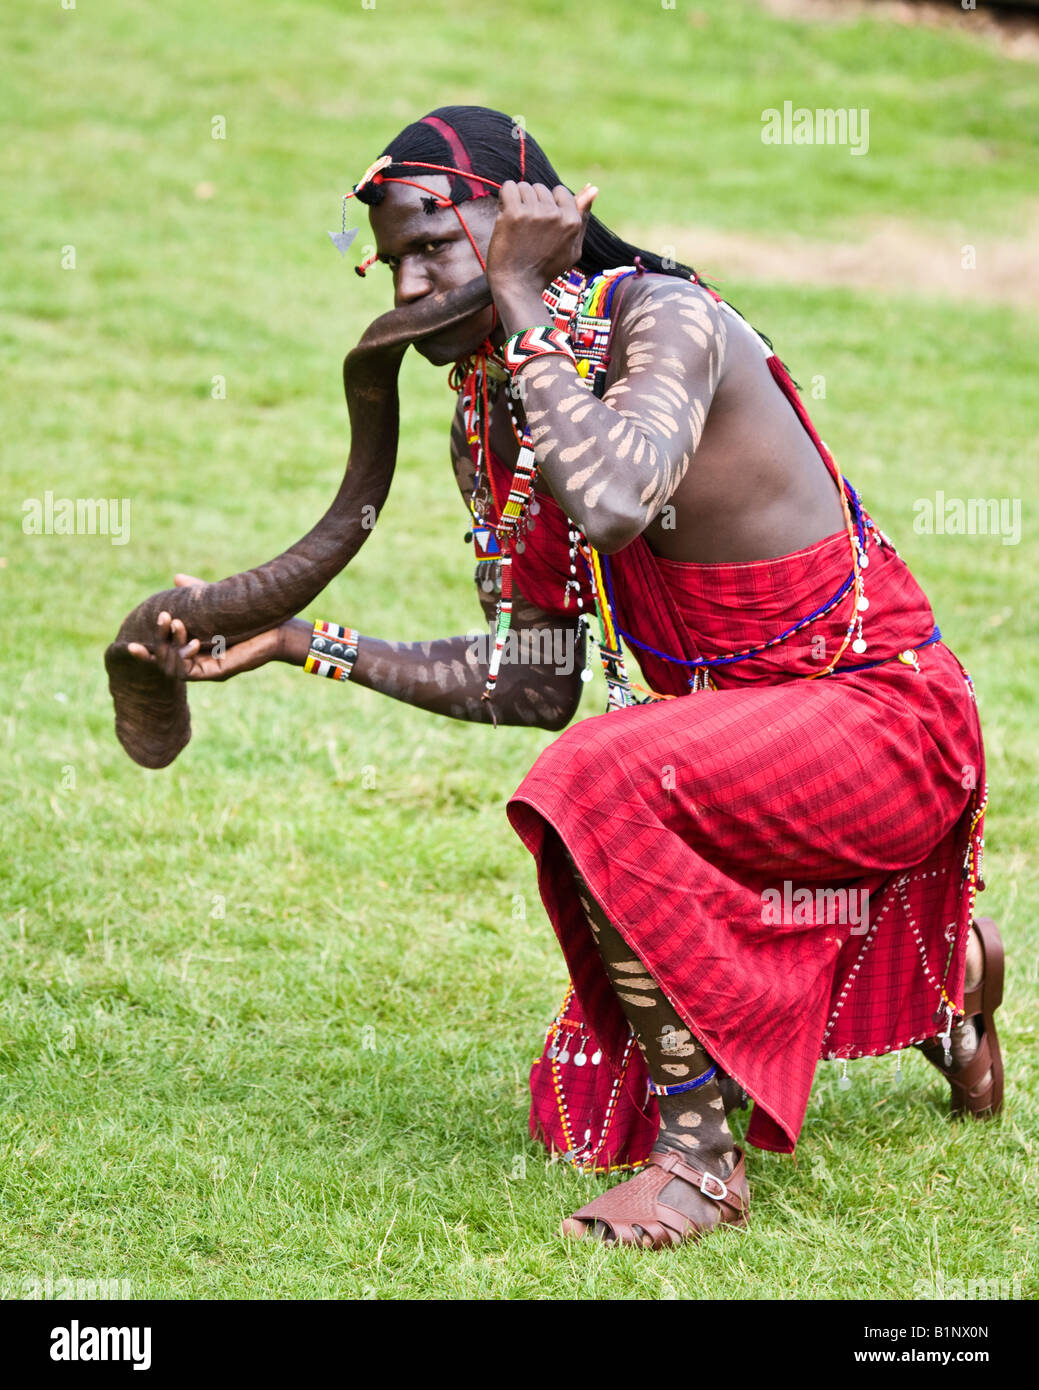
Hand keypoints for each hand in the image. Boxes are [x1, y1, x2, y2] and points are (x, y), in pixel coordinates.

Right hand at [126, 573, 278, 681]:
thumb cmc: (254, 618)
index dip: (147, 648)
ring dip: (167, 648)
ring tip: (164, 628)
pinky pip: (190, 671)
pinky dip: (182, 659)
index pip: (165, 652)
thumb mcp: (218, 604)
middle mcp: (200, 663)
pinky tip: (185, 643)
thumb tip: (176, 578)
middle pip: (165, 661)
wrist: (281, 630)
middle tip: (148, 627)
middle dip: (154, 645)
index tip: (129, 641)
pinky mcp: (219, 671)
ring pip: (174, 666)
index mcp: (198, 649)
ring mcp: (208, 669)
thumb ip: (196, 594)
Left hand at [485, 181, 597, 299]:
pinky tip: (505, 214)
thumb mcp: (573, 248)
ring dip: (518, 201)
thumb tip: (593, 188)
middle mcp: (556, 215)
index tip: (541, 225)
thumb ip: (583, 217)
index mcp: (572, 222)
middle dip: (533, 203)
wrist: (518, 287)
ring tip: (517, 225)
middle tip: (528, 229)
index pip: (560, 192)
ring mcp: (534, 213)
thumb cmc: (545, 270)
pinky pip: (508, 188)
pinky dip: (505, 198)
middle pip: (541, 188)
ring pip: (524, 187)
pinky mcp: (514, 214)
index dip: (549, 205)